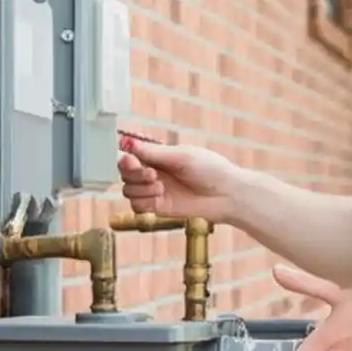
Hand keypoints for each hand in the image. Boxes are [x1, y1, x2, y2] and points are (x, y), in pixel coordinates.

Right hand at [117, 136, 243, 221]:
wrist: (226, 195)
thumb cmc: (210, 169)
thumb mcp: (182, 156)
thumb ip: (154, 152)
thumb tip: (129, 143)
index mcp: (160, 155)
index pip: (131, 154)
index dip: (126, 158)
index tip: (132, 160)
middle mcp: (155, 172)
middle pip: (125, 173)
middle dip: (133, 174)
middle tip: (153, 175)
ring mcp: (155, 190)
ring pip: (128, 190)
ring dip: (140, 189)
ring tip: (161, 188)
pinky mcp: (159, 207)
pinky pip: (137, 206)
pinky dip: (144, 202)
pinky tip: (160, 198)